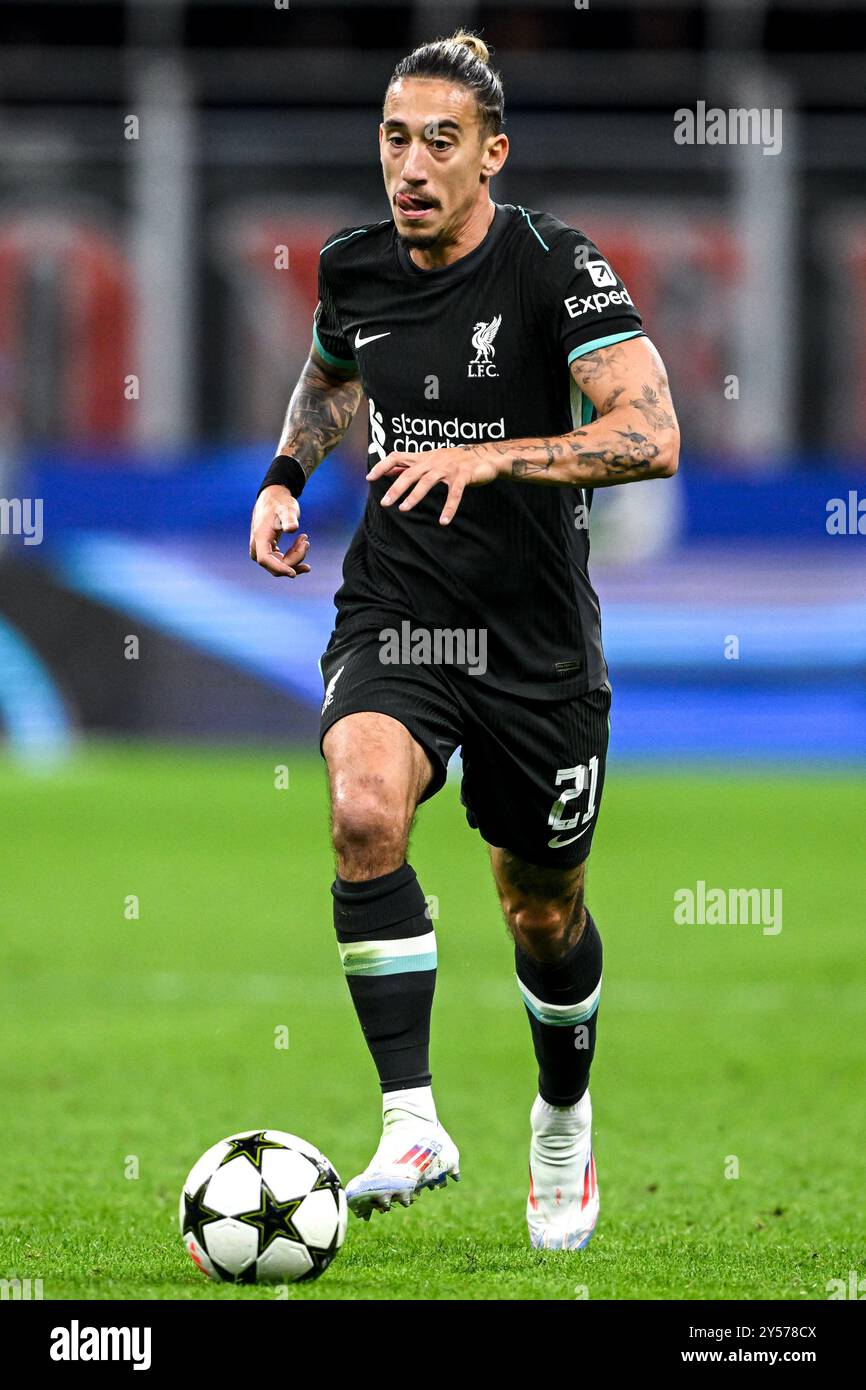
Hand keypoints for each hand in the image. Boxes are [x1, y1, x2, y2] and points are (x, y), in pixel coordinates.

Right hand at [249, 484, 310, 577]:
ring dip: (296, 557)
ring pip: (279, 565)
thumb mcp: (287, 508)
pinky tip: (302, 545)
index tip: (293, 574)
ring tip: (305, 541)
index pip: (265, 559)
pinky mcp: (268, 551)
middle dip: (294, 558)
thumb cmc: (280, 503)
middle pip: (276, 565)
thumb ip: (289, 518)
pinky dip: (293, 556)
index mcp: (260, 537)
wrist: (273, 499)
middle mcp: (257, 547)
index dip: (279, 568)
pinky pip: (280, 562)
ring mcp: (261, 550)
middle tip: (306, 542)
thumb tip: (292, 528)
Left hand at [366, 447, 500, 524]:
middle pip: (410, 473)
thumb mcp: (431, 459)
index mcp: (424, 457)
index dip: (383, 465)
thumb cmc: (456, 460)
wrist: (486, 456)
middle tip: (385, 503)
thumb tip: (390, 469)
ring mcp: (448, 468)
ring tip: (404, 509)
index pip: (398, 456)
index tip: (369, 477)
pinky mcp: (463, 476)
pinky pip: (454, 494)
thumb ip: (411, 465)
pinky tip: (443, 521)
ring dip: (415, 496)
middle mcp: (433, 461)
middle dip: (396, 488)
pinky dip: (449, 508)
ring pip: (427, 482)